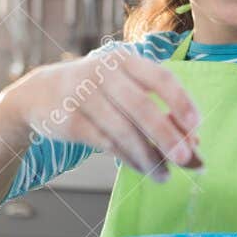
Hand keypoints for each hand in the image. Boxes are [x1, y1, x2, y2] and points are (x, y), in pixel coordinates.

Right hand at [22, 48, 201, 181]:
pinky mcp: (70, 121)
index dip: (180, 102)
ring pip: (123, 130)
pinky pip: (106, 144)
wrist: (40, 93)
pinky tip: (144, 169)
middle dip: (166, 135)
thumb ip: (157, 108)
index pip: (159, 78)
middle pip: (141, 106)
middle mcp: (103, 73)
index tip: (196, 126)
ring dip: (148, 156)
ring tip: (164, 175)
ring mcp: (83, 96)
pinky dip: (129, 159)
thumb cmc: (97, 91)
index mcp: (124, 60)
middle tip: (186, 159)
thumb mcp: (123, 87)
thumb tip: (194, 142)